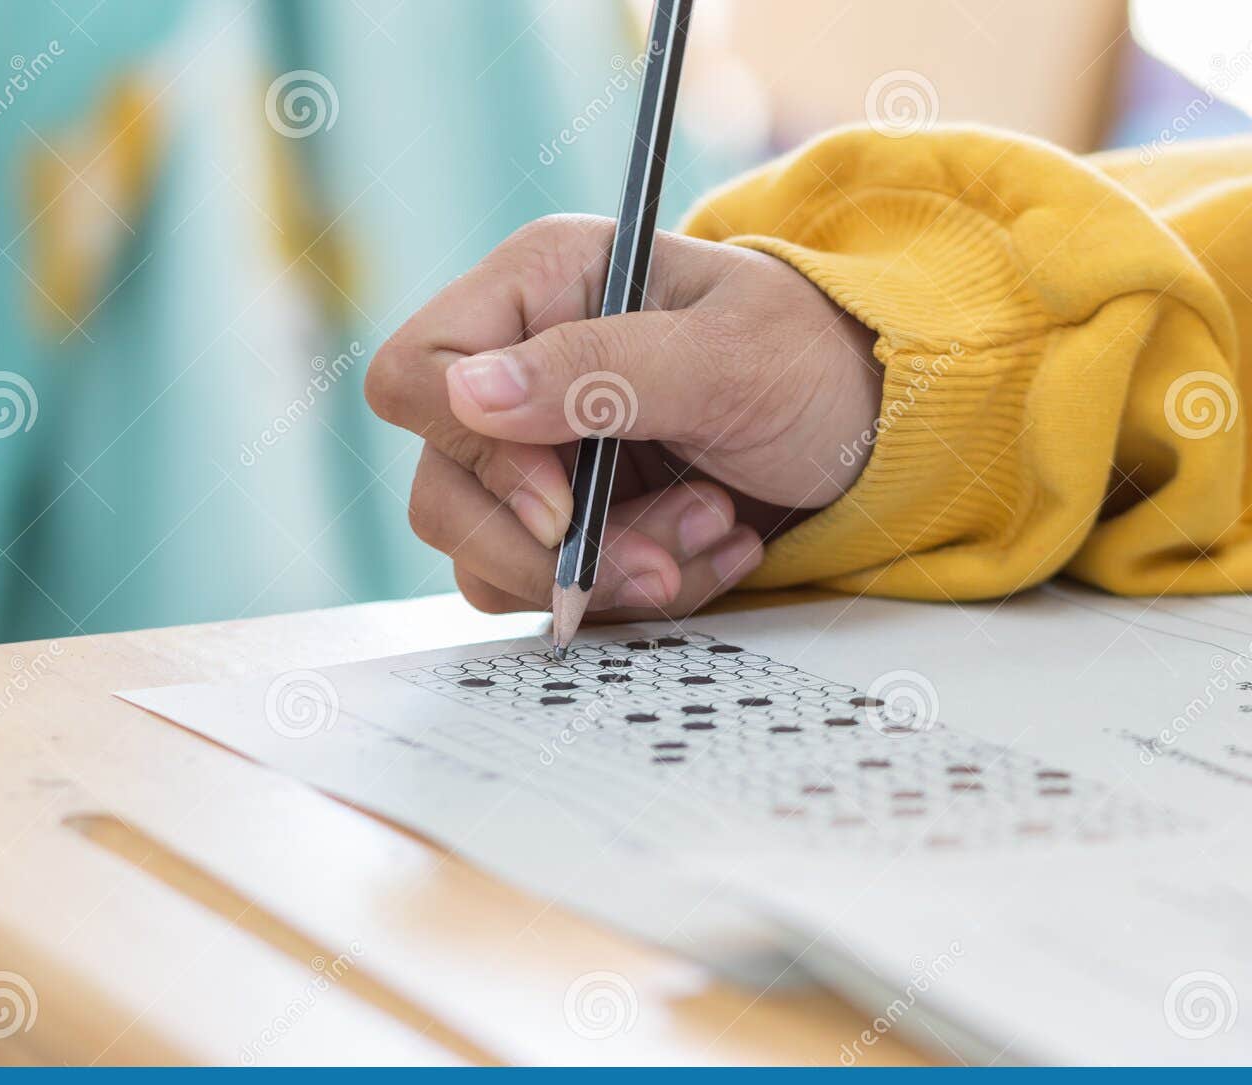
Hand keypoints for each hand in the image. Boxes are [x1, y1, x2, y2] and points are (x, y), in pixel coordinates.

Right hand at [366, 214, 880, 618]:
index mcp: (538, 287)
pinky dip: (631, 589)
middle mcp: (520, 368)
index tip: (564, 503)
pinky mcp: (565, 517)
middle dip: (557, 546)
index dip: (473, 452)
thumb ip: (596, 369)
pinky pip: (548, 587)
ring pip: (487, 555)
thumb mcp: (727, 356)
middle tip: (662, 557)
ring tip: (712, 531)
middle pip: (441, 490)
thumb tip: (466, 392)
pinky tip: (708, 551)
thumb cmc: (816, 359)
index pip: (417, 374)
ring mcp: (537, 451)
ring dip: (607, 572)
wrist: (876, 425)